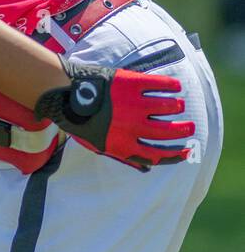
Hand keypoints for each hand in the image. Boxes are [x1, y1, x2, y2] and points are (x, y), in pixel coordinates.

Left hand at [33, 57, 194, 170]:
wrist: (63, 93)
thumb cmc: (80, 120)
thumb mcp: (97, 145)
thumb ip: (122, 155)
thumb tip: (145, 167)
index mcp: (121, 144)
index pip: (157, 155)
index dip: (175, 155)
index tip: (186, 151)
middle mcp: (130, 126)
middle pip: (167, 132)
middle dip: (183, 131)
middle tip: (189, 127)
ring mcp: (131, 104)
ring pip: (167, 107)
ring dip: (176, 107)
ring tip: (178, 106)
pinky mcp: (130, 83)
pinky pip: (159, 85)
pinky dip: (171, 86)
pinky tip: (175, 87)